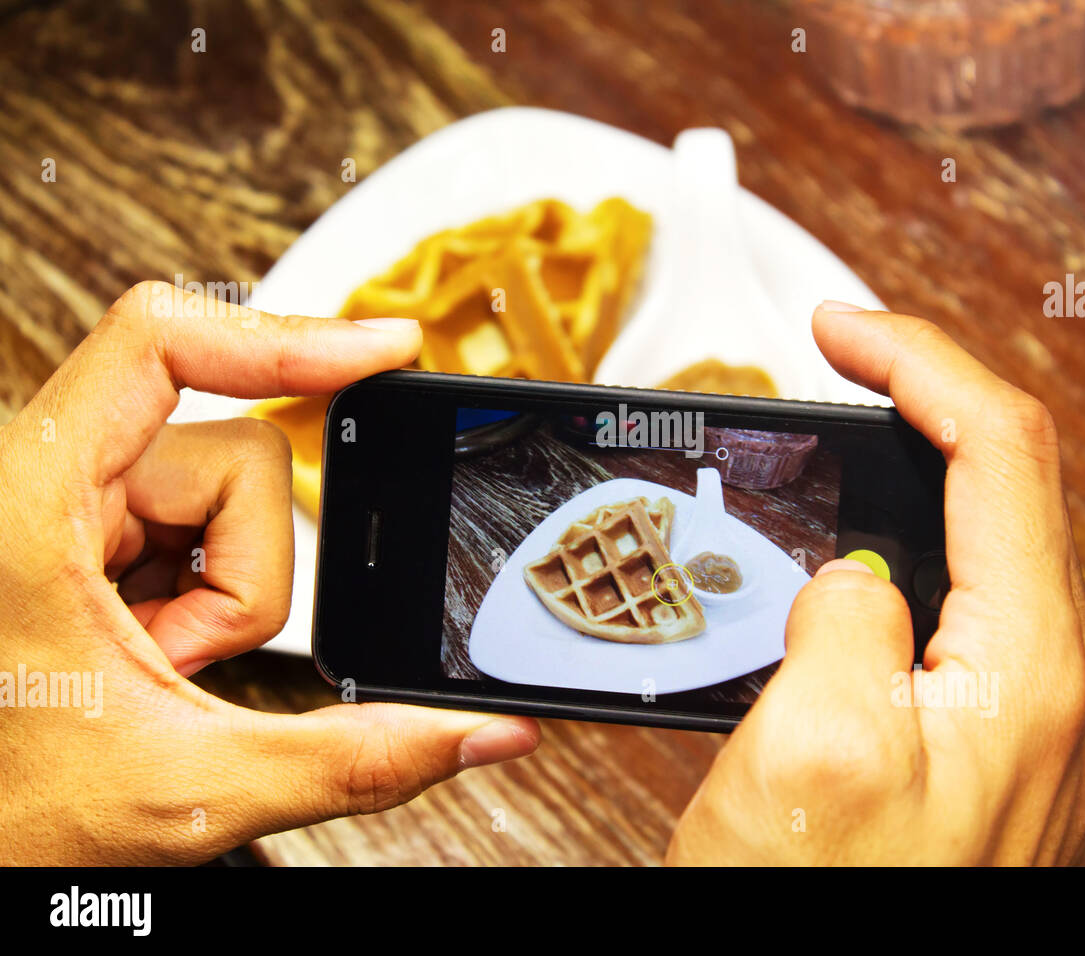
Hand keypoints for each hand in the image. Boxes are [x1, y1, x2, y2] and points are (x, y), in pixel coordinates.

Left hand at [0, 282, 538, 864]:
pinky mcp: (93, 522)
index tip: (384, 351)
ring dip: (227, 589)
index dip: (284, 337)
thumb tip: (484, 729)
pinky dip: (212, 585)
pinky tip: (162, 643)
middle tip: (178, 657)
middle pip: (236, 453)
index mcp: (29, 507)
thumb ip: (354, 763)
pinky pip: (205, 516)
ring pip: (232, 488)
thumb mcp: (191, 791)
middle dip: (244, 573)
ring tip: (161, 660)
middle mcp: (42, 479)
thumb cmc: (12, 814)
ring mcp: (70, 498)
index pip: (160, 346)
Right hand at [667, 301, 1084, 865]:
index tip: (839, 328)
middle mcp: (1051, 694)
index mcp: (1027, 672)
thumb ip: (847, 615)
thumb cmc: (822, 912)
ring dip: (918, 475)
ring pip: (987, 547)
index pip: (1000, 453)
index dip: (919, 363)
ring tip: (849, 434)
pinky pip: (963, 612)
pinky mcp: (983, 749)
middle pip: (1011, 488)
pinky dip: (911, 551)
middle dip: (925, 403)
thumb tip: (859, 579)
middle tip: (845, 365)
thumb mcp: (810, 747)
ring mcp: (1025, 724)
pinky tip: (857, 553)